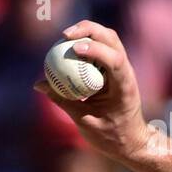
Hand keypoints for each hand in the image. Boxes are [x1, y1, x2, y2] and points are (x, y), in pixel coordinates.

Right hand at [33, 20, 151, 161]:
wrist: (132, 141)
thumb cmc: (112, 136)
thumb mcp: (86, 122)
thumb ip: (63, 101)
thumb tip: (39, 84)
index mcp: (124, 87)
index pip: (115, 60)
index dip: (96, 50)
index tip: (74, 48)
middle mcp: (126, 73)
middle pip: (111, 39)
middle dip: (89, 30)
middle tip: (64, 35)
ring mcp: (122, 69)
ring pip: (108, 39)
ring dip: (86, 32)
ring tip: (64, 38)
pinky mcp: (114, 69)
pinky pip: (100, 48)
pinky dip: (85, 44)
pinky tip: (67, 49)